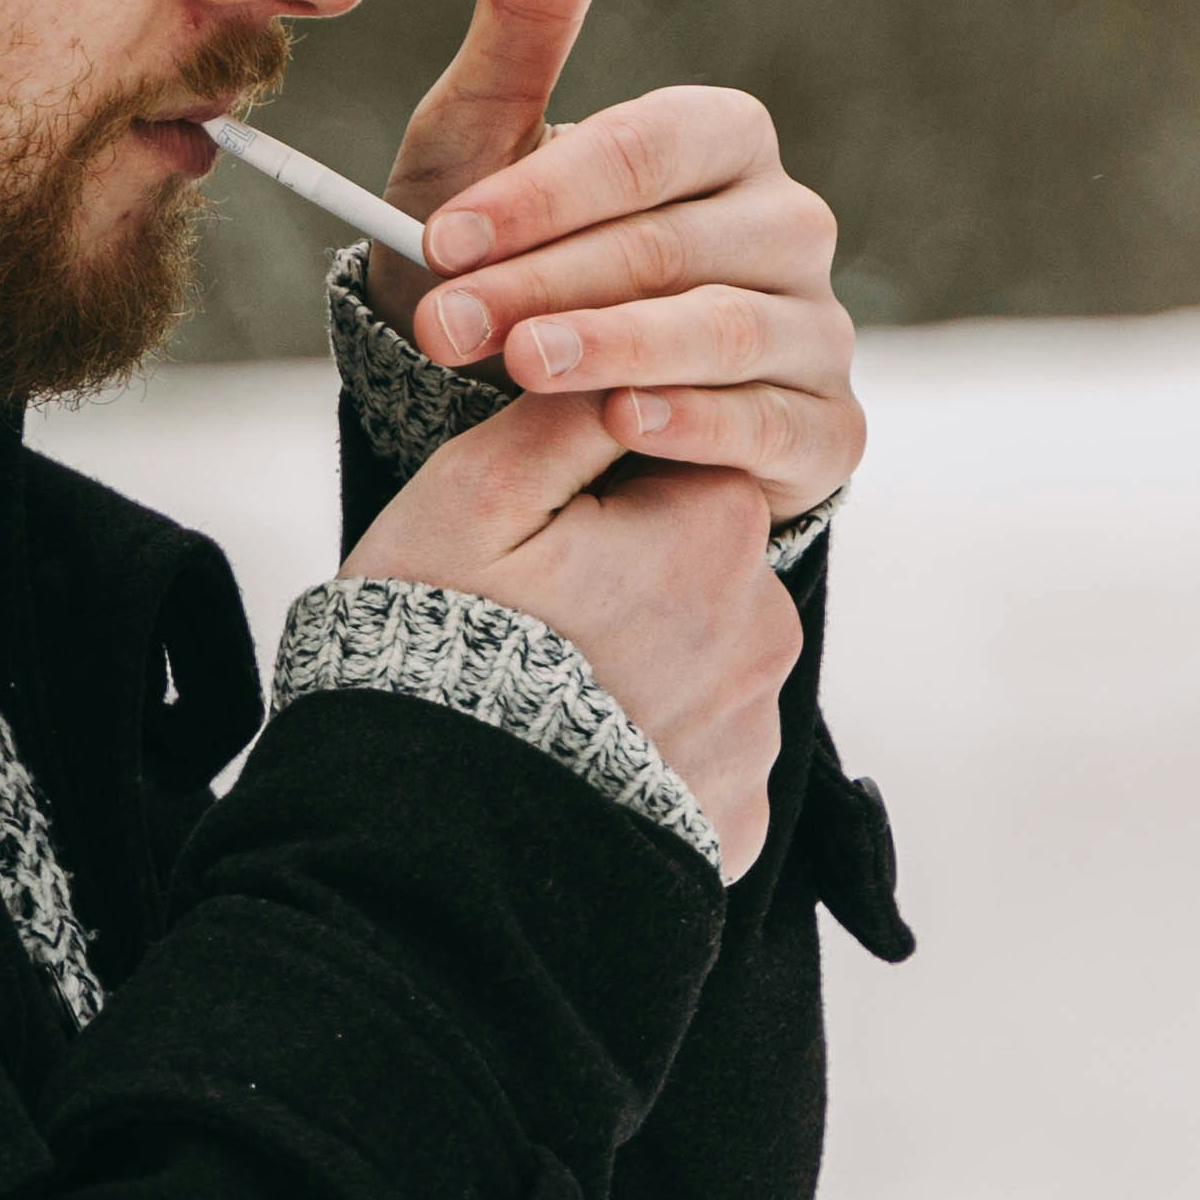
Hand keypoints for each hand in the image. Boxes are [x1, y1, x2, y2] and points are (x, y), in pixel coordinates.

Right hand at [338, 389, 803, 864]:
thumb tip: (618, 361)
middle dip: (626, 576)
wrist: (436, 838)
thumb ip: (561, 412)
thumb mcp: (473, 495)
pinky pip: (695, 761)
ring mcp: (754, 734)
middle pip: (694, 565)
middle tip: (525, 617)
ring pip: (699, 663)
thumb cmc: (441, 639)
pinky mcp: (738, 818)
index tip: (529, 534)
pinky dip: (644, 755)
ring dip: (639, 667)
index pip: (678, 462)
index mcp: (714, 528)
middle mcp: (763, 626)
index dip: (595, 489)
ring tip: (541, 697)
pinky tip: (571, 765)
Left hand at [372, 0, 862, 523]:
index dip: (545, 193)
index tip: (443, 236)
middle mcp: (788, 225)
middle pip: (679, 245)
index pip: (653, 148)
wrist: (502, 410)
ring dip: (616, 348)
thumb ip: (526, 13)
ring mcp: (815, 329)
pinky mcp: (823, 430)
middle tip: (450, 323)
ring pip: (728, 329)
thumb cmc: (497, 257)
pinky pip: (777, 422)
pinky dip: (700, 423)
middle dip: (552, 282)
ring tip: (526, 369)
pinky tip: (626, 422)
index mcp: (722, 140)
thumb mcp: (480, 140)